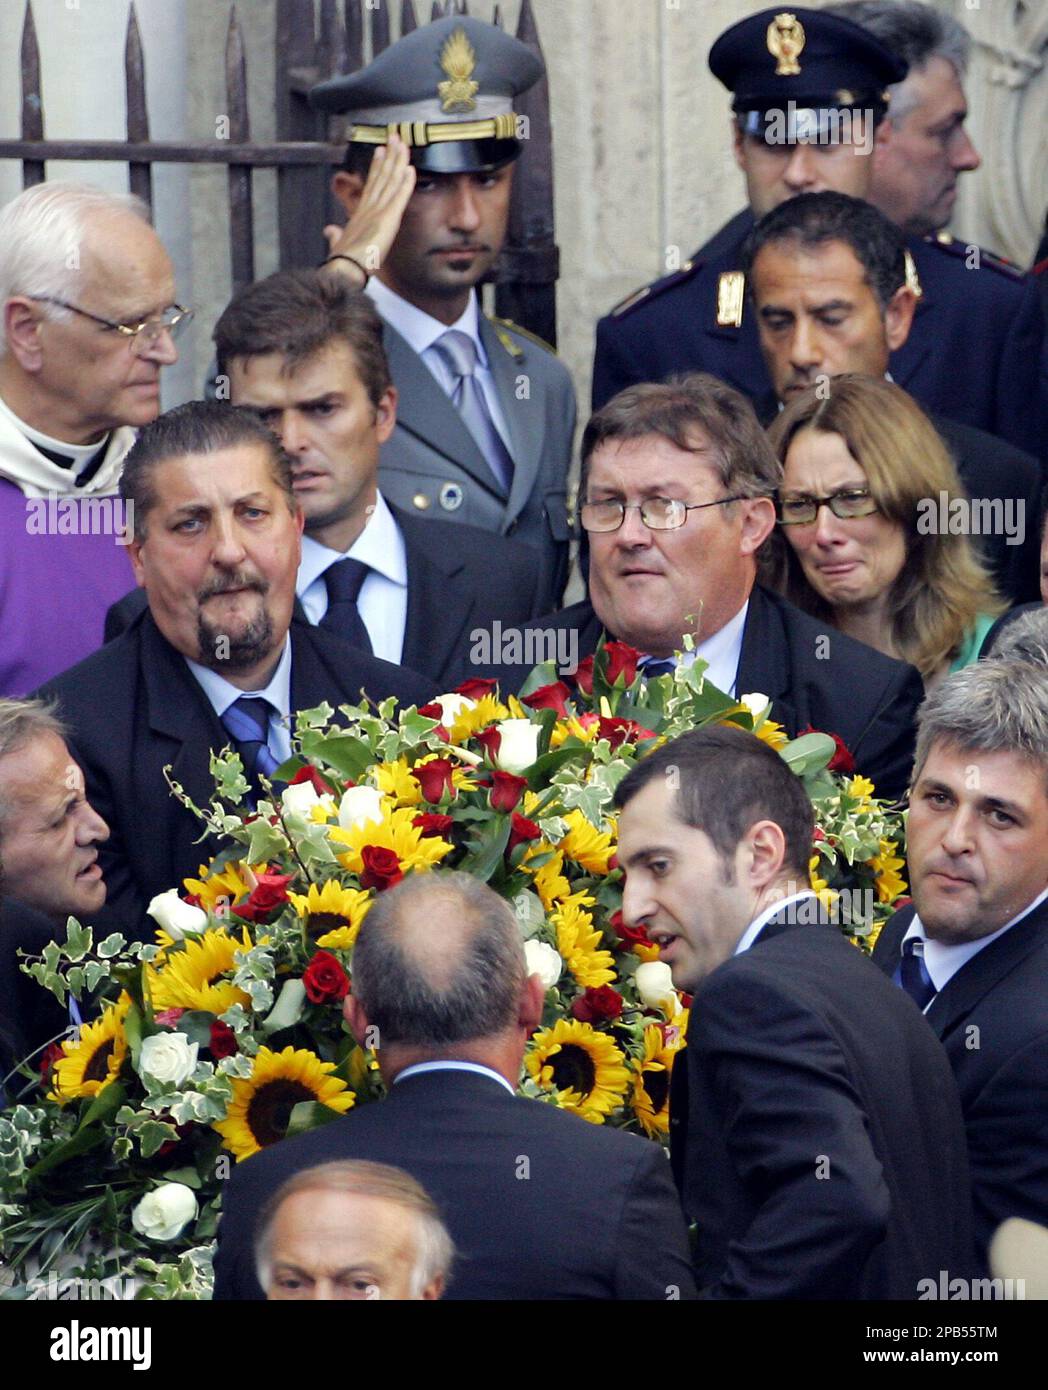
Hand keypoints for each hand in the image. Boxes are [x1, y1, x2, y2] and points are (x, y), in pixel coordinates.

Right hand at [322, 134, 415, 284]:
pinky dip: (405, 183)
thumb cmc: (342, 261)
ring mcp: (378, 211)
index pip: (372, 185)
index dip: (377, 167)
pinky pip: (399, 197)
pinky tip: (410, 168)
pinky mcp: (387, 218)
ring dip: (398, 161)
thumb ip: (335, 235)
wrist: (344, 269)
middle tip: (394, 137)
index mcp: (360, 213)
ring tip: (403, 143)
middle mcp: (369, 207)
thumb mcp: (338, 244)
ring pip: (390, 181)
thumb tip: (330, 231)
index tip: (381, 151)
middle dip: (389, 155)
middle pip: (382, 176)